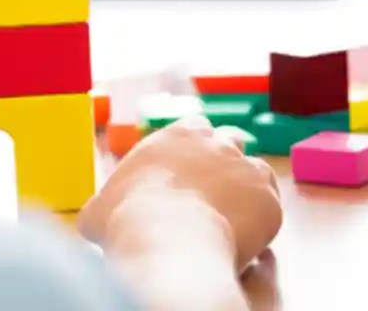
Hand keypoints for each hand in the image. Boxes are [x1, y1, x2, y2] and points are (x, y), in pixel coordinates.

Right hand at [81, 116, 281, 272]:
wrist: (168, 239)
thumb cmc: (126, 221)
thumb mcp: (98, 209)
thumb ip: (104, 204)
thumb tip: (95, 218)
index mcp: (174, 136)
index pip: (194, 127)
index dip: (194, 148)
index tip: (188, 169)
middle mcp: (215, 143)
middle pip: (229, 140)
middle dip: (224, 160)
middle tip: (214, 189)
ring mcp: (245, 168)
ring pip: (255, 168)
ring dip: (246, 185)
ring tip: (234, 213)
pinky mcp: (268, 198)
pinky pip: (271, 202)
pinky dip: (262, 214)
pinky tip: (248, 232)